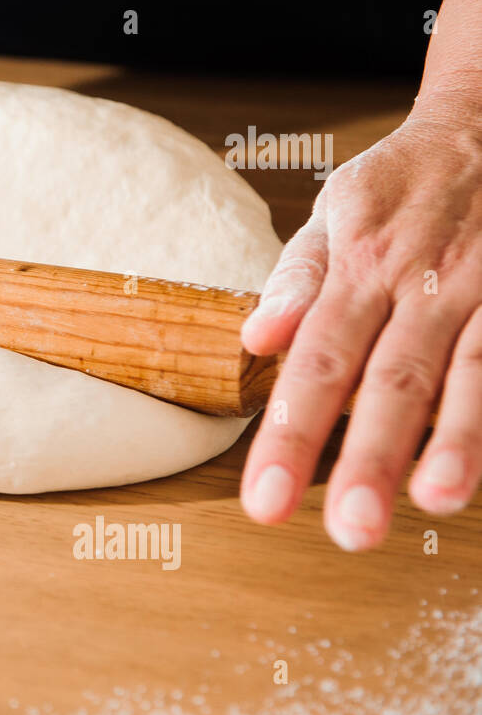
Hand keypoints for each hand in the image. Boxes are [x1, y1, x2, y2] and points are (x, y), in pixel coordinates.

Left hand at [239, 87, 481, 549]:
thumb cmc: (405, 183)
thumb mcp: (338, 209)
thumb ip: (298, 276)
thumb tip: (254, 337)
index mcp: (363, 266)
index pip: (317, 360)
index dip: (289, 433)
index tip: (262, 502)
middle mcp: (428, 281)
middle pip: (393, 379)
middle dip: (369, 458)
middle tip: (349, 531)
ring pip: (474, 370)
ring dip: (456, 439)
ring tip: (434, 501)